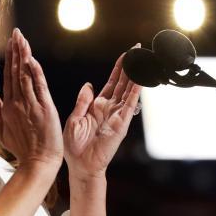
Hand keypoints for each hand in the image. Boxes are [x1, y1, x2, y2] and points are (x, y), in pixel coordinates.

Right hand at [0, 29, 62, 174]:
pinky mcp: (44, 108)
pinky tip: (31, 58)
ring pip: (25, 75)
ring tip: (22, 39)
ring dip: (23, 55)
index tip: (11, 44)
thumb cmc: (23, 150)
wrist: (37, 163)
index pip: (9, 78)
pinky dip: (34, 72)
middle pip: (15, 72)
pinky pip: (37, 87)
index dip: (10, 59)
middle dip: (16, 51)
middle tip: (16, 33)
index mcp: (9, 107)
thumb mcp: (4, 132)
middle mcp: (18, 103)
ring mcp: (30, 105)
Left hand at [63, 47, 141, 179]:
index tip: (126, 54)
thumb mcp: (74, 119)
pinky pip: (129, 106)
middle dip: (130, 67)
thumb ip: (82, 101)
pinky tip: (139, 81)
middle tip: (138, 50)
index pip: (111, 82)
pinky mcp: (121, 124)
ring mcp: (117, 115)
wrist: (80, 165)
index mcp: (97, 105)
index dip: (119, 68)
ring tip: (141, 60)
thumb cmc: (74, 146)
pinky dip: (135, 94)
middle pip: (123, 83)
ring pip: (128, 91)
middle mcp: (109, 108)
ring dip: (135, 76)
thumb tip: (89, 84)